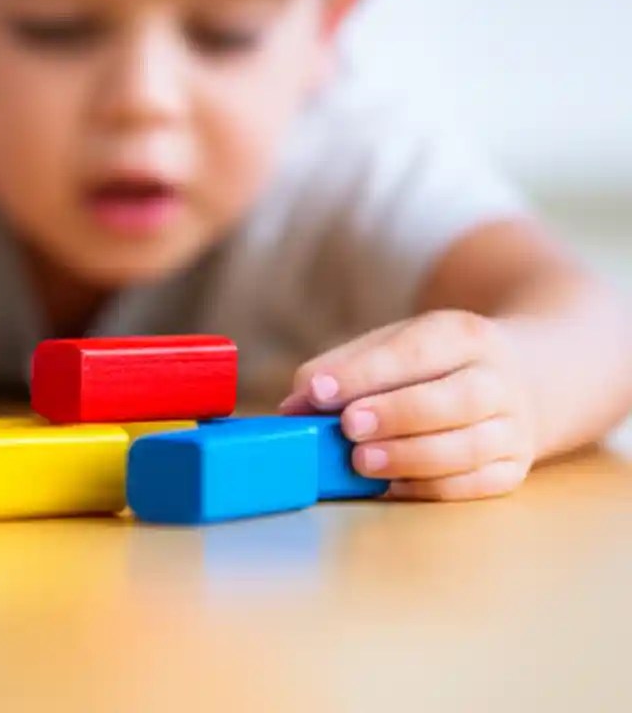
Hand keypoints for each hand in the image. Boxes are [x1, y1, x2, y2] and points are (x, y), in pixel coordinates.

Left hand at [281, 310, 538, 500]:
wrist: (531, 377)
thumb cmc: (438, 364)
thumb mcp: (395, 346)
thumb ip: (342, 370)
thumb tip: (293, 407)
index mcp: (464, 336)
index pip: (416, 350)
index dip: (365, 372)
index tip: (319, 391)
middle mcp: (497, 380)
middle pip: (455, 399)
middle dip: (397, 414)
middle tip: (349, 426)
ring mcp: (511, 427)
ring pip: (468, 447)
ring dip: (410, 457)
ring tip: (360, 461)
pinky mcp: (512, 469)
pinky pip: (475, 485)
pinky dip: (431, 488)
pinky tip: (392, 486)